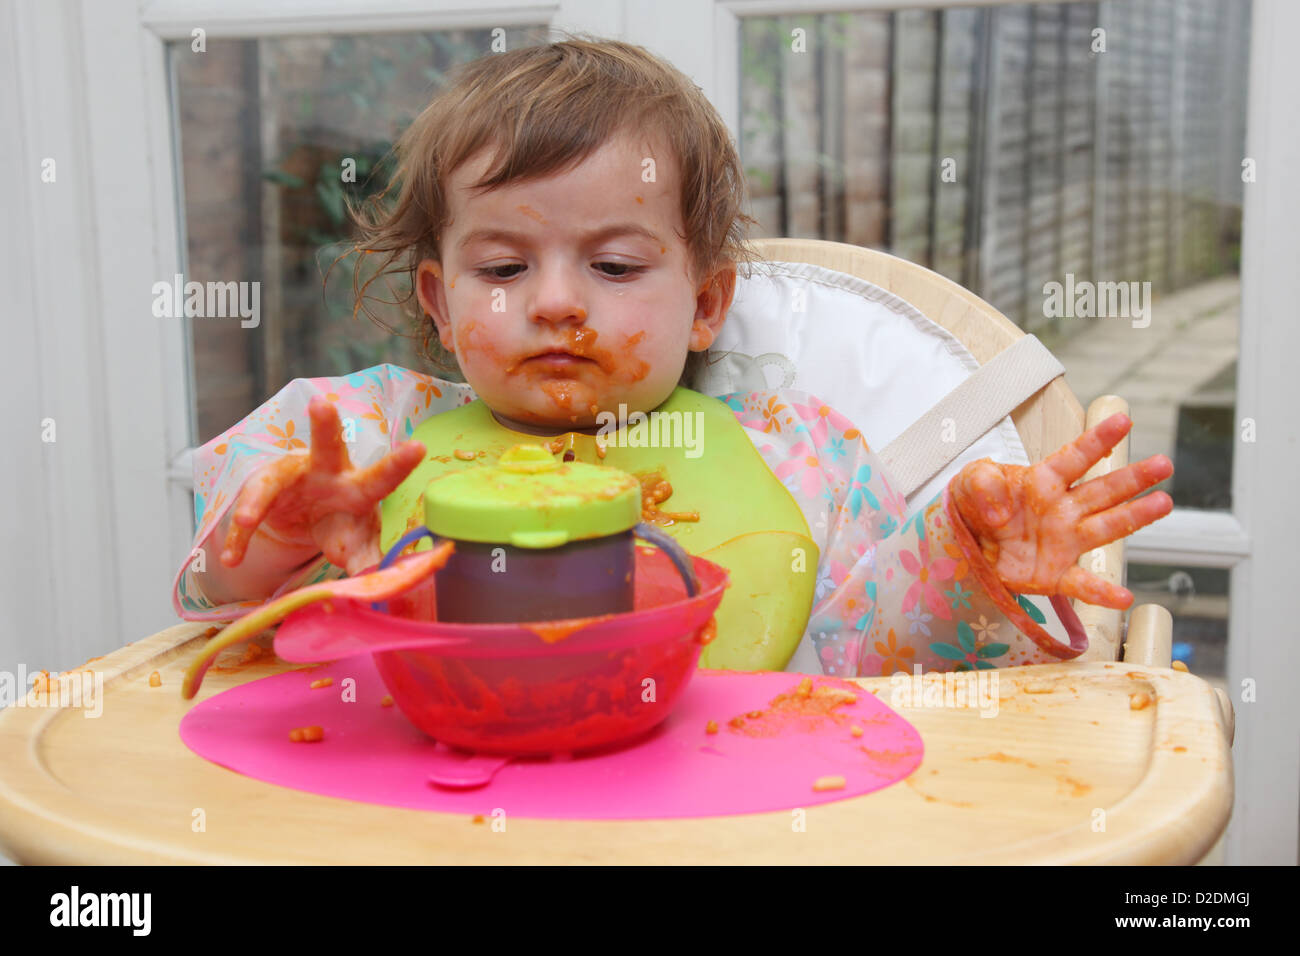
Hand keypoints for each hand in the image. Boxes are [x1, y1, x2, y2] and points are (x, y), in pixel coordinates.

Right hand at [219, 396, 425, 576]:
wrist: (304, 513)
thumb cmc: (340, 521)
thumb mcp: (355, 541)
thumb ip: (367, 561)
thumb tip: (381, 586)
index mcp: (358, 486)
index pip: (383, 476)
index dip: (399, 464)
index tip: (418, 448)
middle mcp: (325, 471)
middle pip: (327, 445)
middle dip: (325, 426)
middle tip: (321, 406)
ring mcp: (290, 476)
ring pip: (271, 480)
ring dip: (256, 500)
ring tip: (245, 520)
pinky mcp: (262, 491)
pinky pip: (247, 516)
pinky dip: (238, 538)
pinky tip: (231, 558)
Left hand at [950, 413, 1172, 608]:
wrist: (965, 545)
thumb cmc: (974, 505)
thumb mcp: (969, 482)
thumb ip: (983, 483)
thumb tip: (999, 509)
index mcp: (1043, 481)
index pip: (1074, 458)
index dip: (1097, 439)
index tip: (1122, 421)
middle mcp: (1063, 509)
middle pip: (1104, 490)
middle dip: (1133, 477)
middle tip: (1163, 464)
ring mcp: (1064, 542)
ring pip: (1106, 528)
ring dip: (1135, 516)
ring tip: (1163, 503)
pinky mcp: (1055, 575)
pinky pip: (1082, 584)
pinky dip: (1102, 592)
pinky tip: (1123, 597)